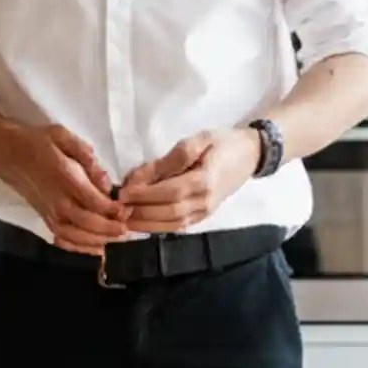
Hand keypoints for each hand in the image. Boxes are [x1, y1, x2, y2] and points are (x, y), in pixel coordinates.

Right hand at [0, 124, 128, 254]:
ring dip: (100, 241)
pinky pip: (64, 241)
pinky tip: (96, 248)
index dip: (115, 210)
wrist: (8, 154)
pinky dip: (80, 248)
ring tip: (117, 237)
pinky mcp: (45, 219)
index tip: (128, 208)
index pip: (95, 202)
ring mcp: (50, 214)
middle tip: (128, 226)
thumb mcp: (64, 137)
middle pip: (89, 224)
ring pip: (78, 237)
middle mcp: (58, 202)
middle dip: (112, 228)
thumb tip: (104, 180)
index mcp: (65, 179)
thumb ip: (86, 157)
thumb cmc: (39, 142)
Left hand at [119, 128, 260, 233]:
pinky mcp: (202, 216)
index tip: (123, 192)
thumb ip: (172, 158)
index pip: (170, 191)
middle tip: (117, 208)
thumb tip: (142, 175)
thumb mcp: (199, 139)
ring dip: (146, 224)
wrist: (250, 155)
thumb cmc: (223, 142)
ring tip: (124, 218)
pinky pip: (178, 227)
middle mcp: (205, 201)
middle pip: (169, 212)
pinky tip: (141, 224)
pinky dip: (157, 228)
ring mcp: (205, 212)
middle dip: (141, 212)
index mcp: (206, 180)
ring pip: (172, 224)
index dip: (145, 194)